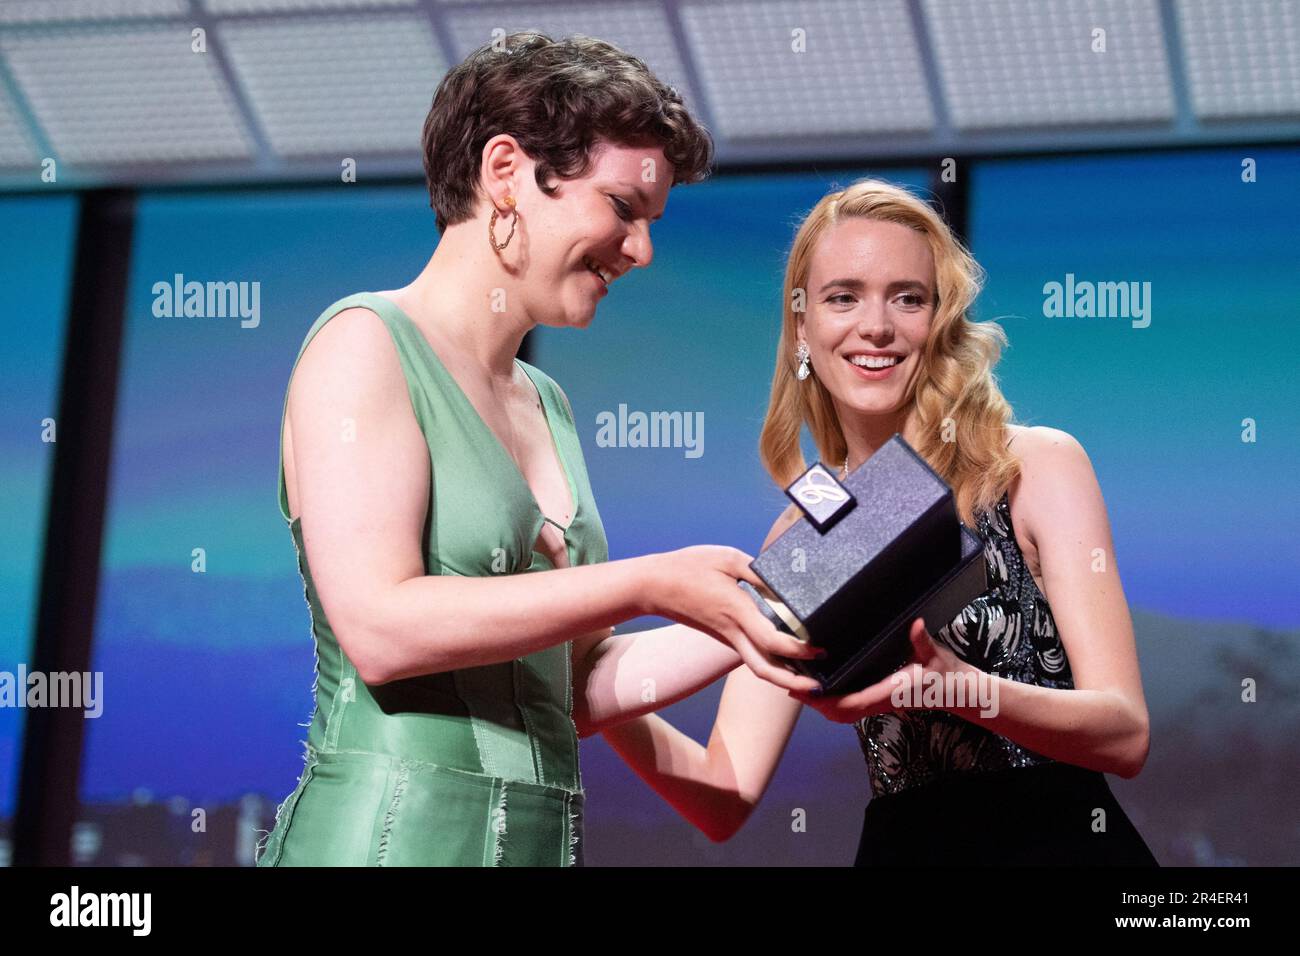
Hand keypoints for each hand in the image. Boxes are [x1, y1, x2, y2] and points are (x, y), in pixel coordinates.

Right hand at [647, 546, 823, 693]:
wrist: (653, 586)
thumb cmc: (688, 567)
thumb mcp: (728, 558)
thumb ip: (760, 572)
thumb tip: (786, 586)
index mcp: (737, 611)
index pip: (773, 641)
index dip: (800, 650)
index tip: (820, 648)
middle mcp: (733, 632)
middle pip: (766, 670)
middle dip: (793, 682)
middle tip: (818, 685)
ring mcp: (726, 637)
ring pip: (758, 666)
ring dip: (783, 677)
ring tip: (807, 677)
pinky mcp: (722, 636)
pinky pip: (750, 655)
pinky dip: (771, 662)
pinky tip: (784, 655)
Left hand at [788, 618, 965, 722]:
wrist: (959, 692)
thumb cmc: (946, 674)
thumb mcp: (935, 654)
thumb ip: (923, 641)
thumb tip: (916, 624)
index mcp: (890, 692)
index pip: (855, 702)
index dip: (830, 699)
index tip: (811, 690)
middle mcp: (881, 701)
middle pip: (841, 712)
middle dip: (817, 704)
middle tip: (792, 687)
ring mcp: (879, 703)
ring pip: (844, 712)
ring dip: (822, 704)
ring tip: (798, 687)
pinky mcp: (879, 700)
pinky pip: (851, 707)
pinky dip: (832, 702)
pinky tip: (820, 688)